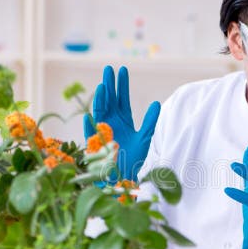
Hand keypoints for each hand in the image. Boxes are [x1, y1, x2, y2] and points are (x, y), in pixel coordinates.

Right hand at [84, 65, 160, 181]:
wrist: (127, 179)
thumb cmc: (136, 161)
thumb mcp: (146, 138)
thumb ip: (150, 122)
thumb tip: (157, 103)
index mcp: (124, 121)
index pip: (122, 99)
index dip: (122, 85)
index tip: (122, 70)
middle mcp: (112, 124)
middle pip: (109, 101)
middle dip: (109, 85)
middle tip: (108, 68)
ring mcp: (103, 133)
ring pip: (100, 112)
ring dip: (100, 101)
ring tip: (103, 87)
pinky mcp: (96, 145)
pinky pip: (92, 134)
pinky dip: (91, 125)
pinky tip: (90, 114)